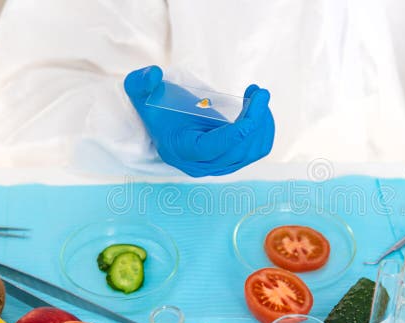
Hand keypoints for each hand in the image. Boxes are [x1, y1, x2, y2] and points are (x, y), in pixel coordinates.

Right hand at [124, 66, 273, 176]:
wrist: (165, 121)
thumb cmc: (155, 105)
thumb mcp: (141, 92)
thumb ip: (141, 82)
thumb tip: (153, 75)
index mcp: (181, 150)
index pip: (213, 148)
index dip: (236, 132)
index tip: (253, 109)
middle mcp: (200, 164)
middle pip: (238, 150)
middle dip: (256, 120)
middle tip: (259, 91)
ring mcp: (218, 166)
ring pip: (253, 151)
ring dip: (262, 123)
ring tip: (257, 96)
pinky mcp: (231, 161)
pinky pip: (256, 149)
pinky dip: (263, 129)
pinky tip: (258, 108)